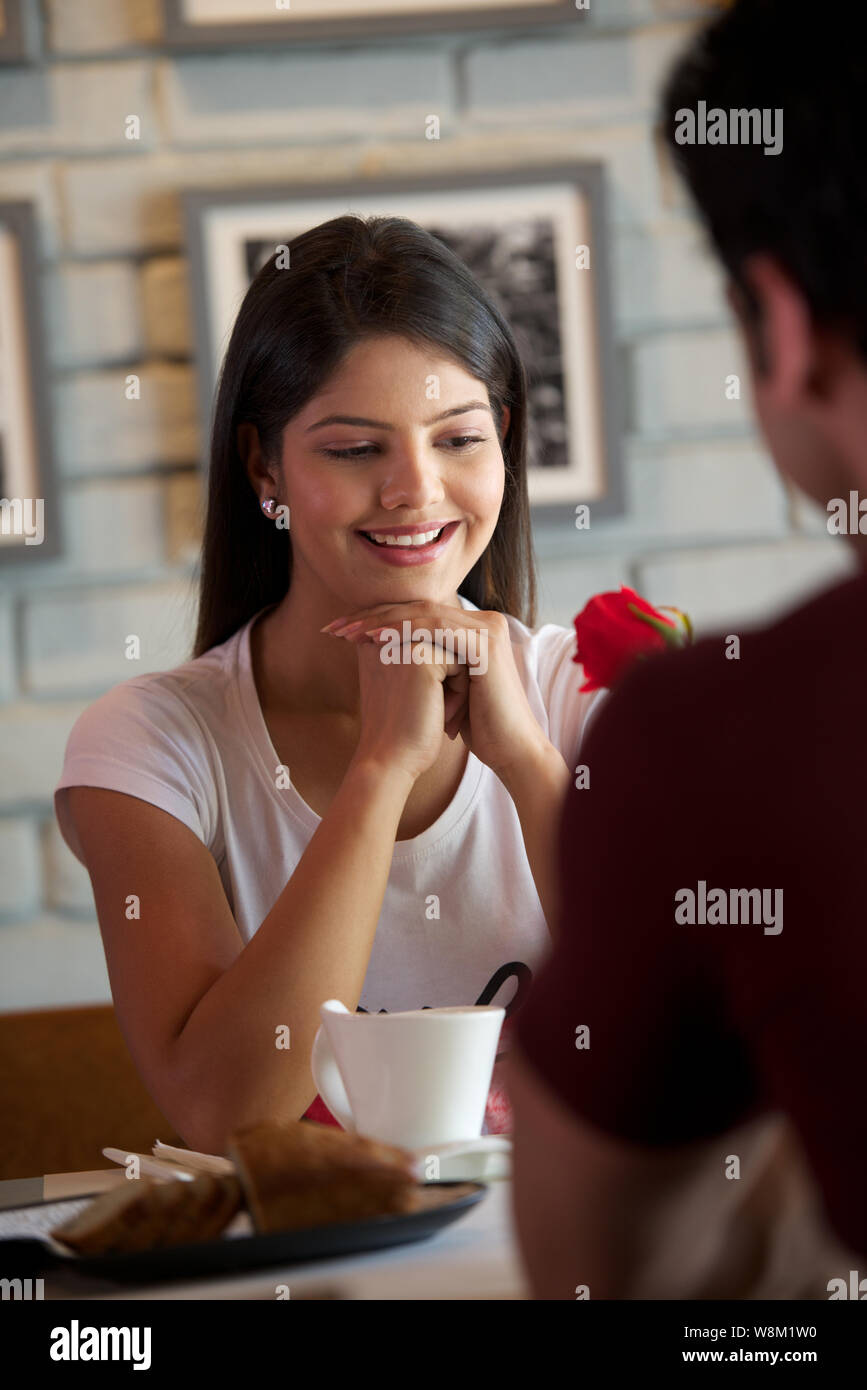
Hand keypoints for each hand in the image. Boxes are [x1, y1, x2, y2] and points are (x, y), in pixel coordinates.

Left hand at [325, 601, 551, 783]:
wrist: (509, 749)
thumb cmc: (475, 725)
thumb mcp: (443, 687)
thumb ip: (423, 661)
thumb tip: (380, 650)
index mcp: (473, 627)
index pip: (418, 613)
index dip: (378, 619)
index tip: (340, 631)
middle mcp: (484, 621)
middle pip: (418, 608)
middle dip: (372, 616)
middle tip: (334, 627)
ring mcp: (487, 628)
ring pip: (423, 614)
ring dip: (381, 621)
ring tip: (347, 632)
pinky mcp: (484, 643)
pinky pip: (434, 628)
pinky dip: (401, 630)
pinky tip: (373, 638)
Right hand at [348, 628, 465, 783]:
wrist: (388, 761)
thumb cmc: (400, 730)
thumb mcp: (402, 683)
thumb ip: (417, 656)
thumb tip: (453, 643)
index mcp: (375, 638)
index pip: (430, 644)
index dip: (435, 678)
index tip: (419, 707)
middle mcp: (384, 634)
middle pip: (443, 645)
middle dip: (447, 681)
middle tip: (433, 713)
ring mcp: (402, 643)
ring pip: (455, 653)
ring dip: (456, 686)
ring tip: (436, 714)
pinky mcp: (421, 657)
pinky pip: (462, 664)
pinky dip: (460, 693)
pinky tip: (441, 716)